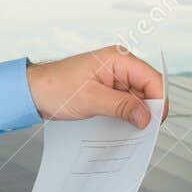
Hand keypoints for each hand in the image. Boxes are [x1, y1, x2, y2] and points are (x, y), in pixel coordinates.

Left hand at [26, 46, 168, 127]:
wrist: (33, 92)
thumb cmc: (55, 87)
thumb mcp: (91, 99)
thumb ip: (122, 107)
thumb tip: (146, 117)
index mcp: (120, 59)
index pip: (153, 80)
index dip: (159, 102)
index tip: (154, 124)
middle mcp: (121, 66)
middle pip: (149, 90)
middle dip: (147, 111)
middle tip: (141, 132)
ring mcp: (115, 79)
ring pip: (138, 100)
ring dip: (135, 116)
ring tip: (128, 132)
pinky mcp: (108, 91)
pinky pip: (125, 104)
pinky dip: (125, 116)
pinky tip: (120, 128)